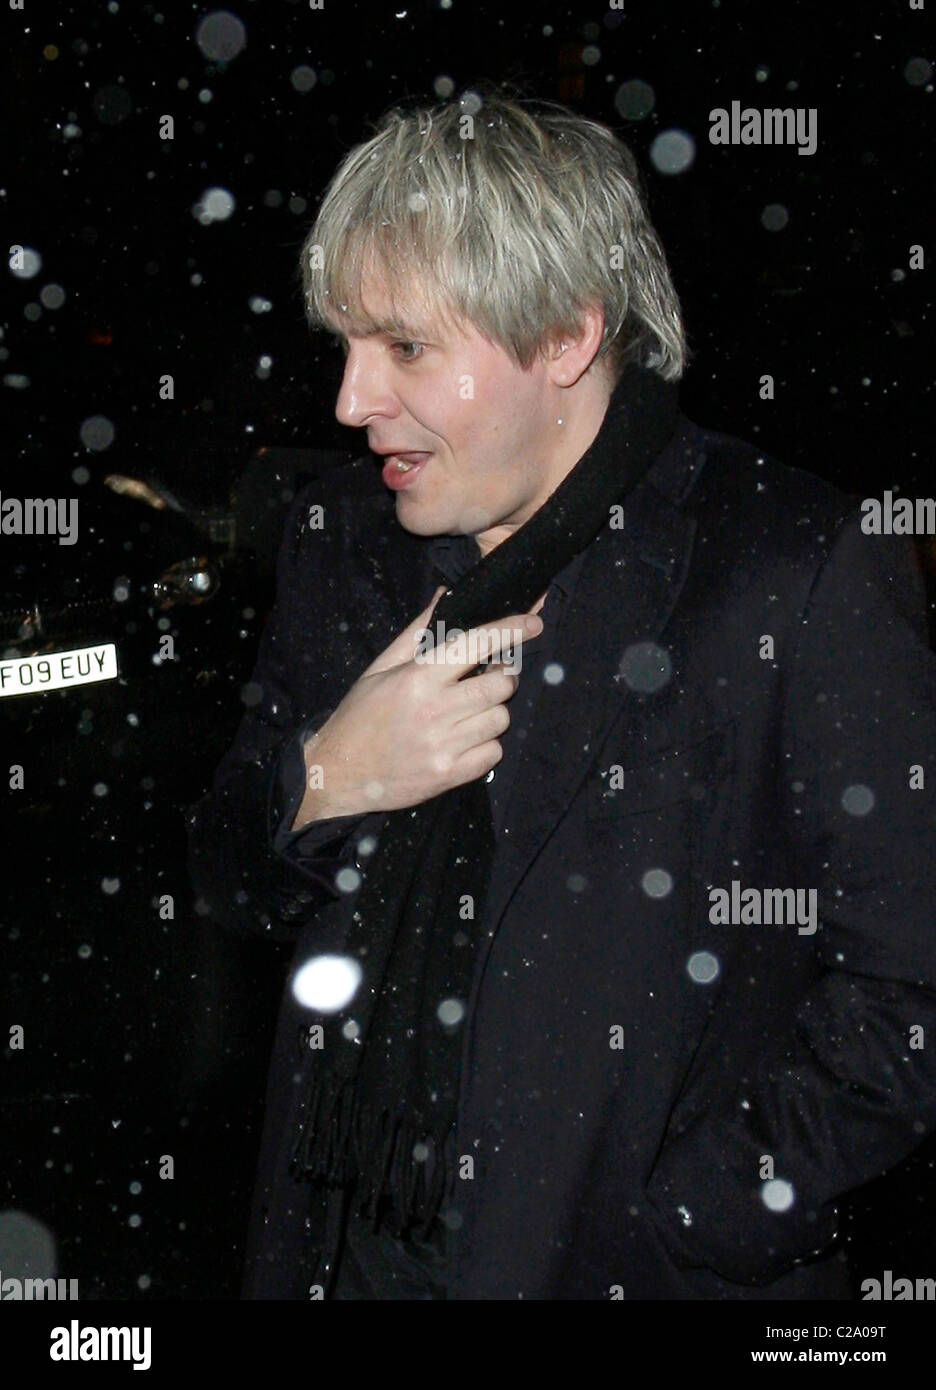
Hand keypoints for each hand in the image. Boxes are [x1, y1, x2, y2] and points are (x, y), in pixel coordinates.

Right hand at [294, 583, 545, 822]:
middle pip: (502, 685)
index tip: (533, 622)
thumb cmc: (360, 715)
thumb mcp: (381, 668)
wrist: (337, 773)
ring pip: (501, 719)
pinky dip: (486, 745)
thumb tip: (445, 594)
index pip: (477, 644)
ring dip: (492, 712)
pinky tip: (464, 740)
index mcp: (418, 678)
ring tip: (468, 713)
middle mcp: (434, 711)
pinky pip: (493, 753)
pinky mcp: (449, 775)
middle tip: (487, 678)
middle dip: (502, 677)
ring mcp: (444, 746)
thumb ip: (418, 632)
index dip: (510, 630)